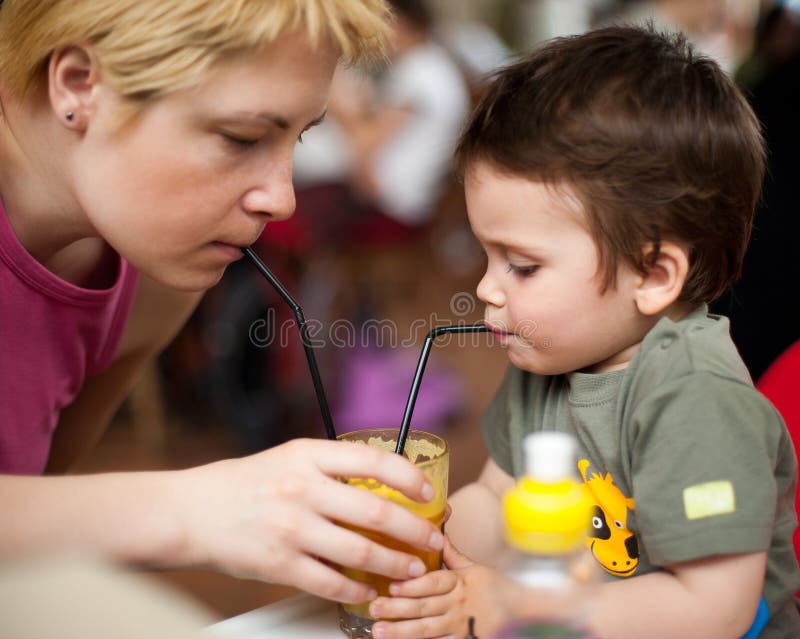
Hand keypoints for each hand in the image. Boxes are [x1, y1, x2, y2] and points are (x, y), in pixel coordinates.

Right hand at [173, 438, 443, 602]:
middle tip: (432, 540)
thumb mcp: (289, 458)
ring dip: (395, 564)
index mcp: (308, 456)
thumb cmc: (246, 483)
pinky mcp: (279, 564)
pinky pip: (331, 582)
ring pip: (360, 551)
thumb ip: (330, 468)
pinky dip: (356, 589)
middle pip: (376, 511)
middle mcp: (302, 489)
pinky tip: (368, 590)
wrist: (193, 511)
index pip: (373, 461)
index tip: (428, 493)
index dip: (410, 477)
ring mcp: (291, 528)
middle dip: (414, 530)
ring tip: (411, 569)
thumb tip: (381, 482)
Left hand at [369, 537, 517, 638]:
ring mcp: (461, 625)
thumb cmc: (498, 589)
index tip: (393, 585)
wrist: (525, 613)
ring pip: (428, 629)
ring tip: (379, 631)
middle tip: (375, 607)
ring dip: (402, 631)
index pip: (435, 582)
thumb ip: (453, 555)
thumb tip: (437, 533)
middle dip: (398, 608)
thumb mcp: (476, 568)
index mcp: (461, 582)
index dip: (413, 585)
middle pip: (426, 606)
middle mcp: (459, 604)